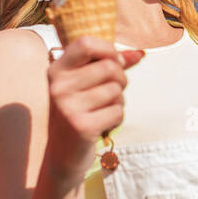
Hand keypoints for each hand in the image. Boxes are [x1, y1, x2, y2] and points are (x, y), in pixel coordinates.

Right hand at [45, 37, 142, 177]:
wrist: (63, 155)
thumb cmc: (79, 112)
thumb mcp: (87, 85)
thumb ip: (110, 65)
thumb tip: (140, 52)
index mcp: (56, 70)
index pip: (86, 43)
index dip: (109, 49)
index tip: (115, 61)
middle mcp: (58, 86)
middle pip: (110, 67)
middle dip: (121, 80)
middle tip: (111, 93)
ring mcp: (68, 107)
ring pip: (116, 90)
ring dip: (118, 102)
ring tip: (102, 111)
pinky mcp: (81, 126)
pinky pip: (118, 112)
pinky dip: (117, 119)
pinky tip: (102, 125)